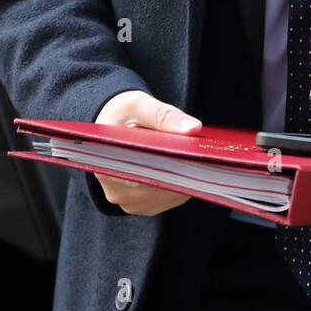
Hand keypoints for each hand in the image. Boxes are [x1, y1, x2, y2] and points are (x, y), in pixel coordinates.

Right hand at [92, 90, 202, 216]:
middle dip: (183, 169)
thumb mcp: (139, 105)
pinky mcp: (142, 205)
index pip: (147, 175)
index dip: (174, 165)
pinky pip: (170, 198)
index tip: (194, 154)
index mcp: (109, 166)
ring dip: (184, 177)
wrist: (112, 124)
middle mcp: (117, 192)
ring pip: (169, 195)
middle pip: (161, 187)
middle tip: (200, 151)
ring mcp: (130, 202)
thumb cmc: (122, 113)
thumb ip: (165, 116)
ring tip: (193, 156)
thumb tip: (193, 129)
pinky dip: (181, 183)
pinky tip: (188, 166)